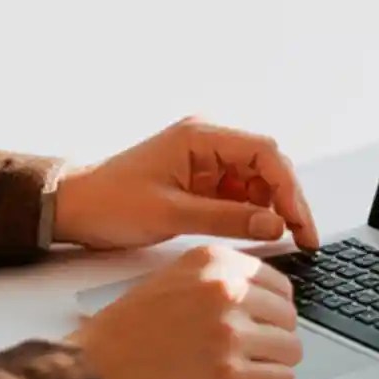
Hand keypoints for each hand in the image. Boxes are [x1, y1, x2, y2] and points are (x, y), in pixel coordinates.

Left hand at [53, 117, 318, 250]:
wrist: (74, 209)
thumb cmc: (110, 203)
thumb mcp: (171, 214)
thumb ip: (227, 219)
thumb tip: (275, 226)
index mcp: (199, 136)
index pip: (264, 152)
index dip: (288, 188)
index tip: (298, 221)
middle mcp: (207, 143)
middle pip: (268, 166)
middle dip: (288, 201)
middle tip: (304, 237)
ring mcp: (206, 163)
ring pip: (258, 183)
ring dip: (273, 210)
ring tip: (286, 241)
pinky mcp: (203, 183)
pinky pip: (241, 196)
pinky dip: (254, 215)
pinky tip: (263, 236)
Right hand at [68, 245, 301, 378]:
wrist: (90, 377)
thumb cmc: (124, 336)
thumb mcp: (170, 282)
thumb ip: (217, 282)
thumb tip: (266, 300)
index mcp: (212, 263)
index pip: (278, 284)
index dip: (272, 311)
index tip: (260, 325)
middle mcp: (225, 292)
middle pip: (289, 318)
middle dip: (274, 340)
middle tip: (250, 355)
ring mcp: (229, 335)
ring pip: (291, 350)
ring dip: (273, 366)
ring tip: (246, 374)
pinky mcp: (230, 378)